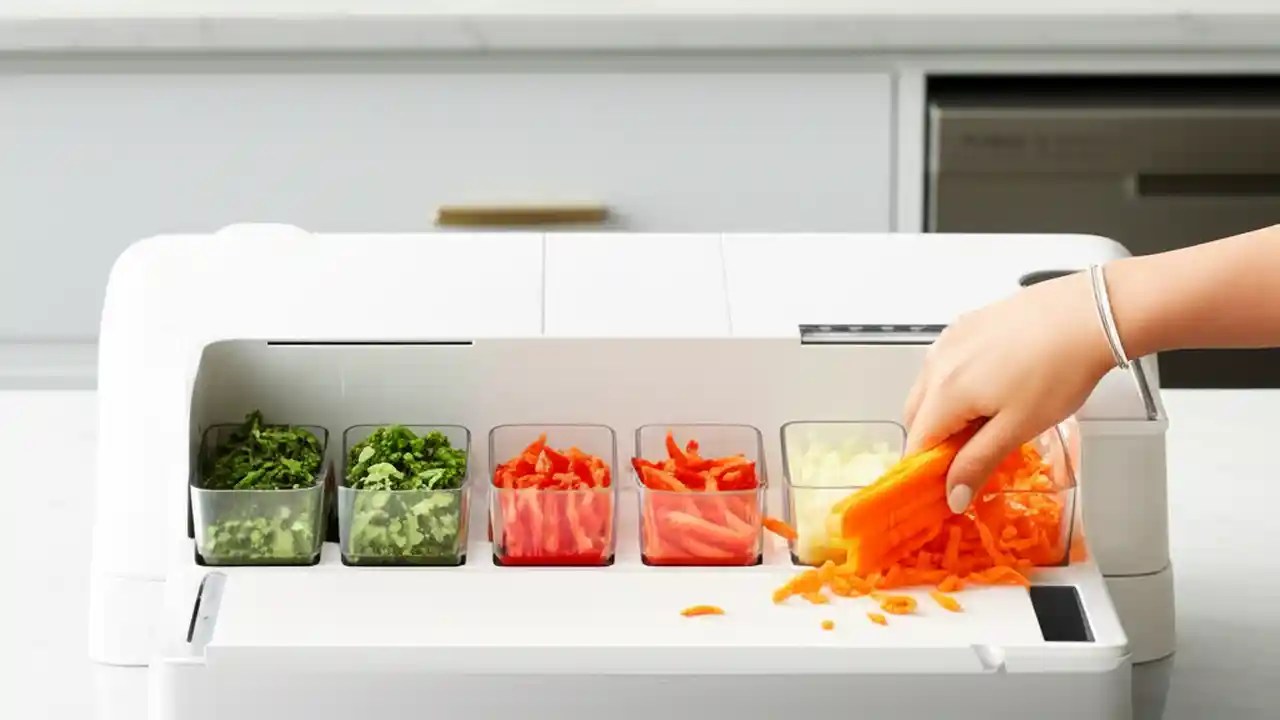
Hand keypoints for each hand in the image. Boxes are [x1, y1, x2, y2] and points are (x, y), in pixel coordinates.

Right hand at [903, 270, 1116, 513]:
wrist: (1088, 314)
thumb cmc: (1058, 372)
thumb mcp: (1018, 428)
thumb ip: (977, 463)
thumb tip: (953, 497)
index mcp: (944, 392)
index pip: (916, 444)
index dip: (929, 471)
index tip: (952, 485)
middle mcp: (936, 363)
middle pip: (916, 416)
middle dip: (935, 442)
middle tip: (973, 455)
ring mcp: (948, 339)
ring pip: (929, 388)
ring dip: (944, 412)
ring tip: (987, 418)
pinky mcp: (964, 324)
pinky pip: (944, 363)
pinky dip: (954, 384)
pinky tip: (991, 385)